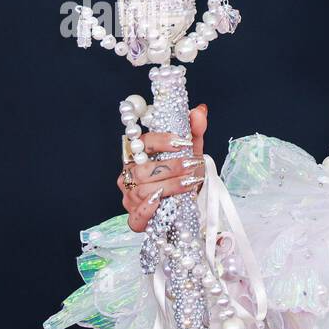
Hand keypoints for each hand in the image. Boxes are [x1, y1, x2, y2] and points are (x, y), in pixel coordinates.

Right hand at [118, 104, 207, 232]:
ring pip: (143, 190)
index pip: (142, 143)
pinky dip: (148, 209)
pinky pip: (137, 215)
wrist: (187, 204)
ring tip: (191, 181)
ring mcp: (130, 197)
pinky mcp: (136, 218)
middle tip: (193, 164)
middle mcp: (129, 175)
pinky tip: (162, 201)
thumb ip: (194, 132)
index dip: (162, 141)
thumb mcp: (192, 153)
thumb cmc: (184, 175)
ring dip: (170, 185)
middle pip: (142, 169)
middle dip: (171, 166)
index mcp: (138, 156)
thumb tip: (199, 111)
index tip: (183, 142)